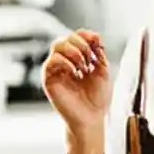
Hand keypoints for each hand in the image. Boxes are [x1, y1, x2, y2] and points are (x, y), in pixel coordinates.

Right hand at [42, 30, 110, 153]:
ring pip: (57, 45)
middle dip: (81, 44)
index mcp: (79, 58)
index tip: (98, 43)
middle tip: (90, 59)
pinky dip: (64, 62)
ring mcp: (57, 70)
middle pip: (66, 37)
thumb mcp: (104, 71)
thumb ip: (99, 53)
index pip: (78, 36)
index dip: (87, 35)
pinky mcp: (49, 79)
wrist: (91, 118)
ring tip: (83, 66)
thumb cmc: (97, 99)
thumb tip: (96, 37)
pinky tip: (74, 72)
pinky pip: (51, 61)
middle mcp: (66, 62)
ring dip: (74, 51)